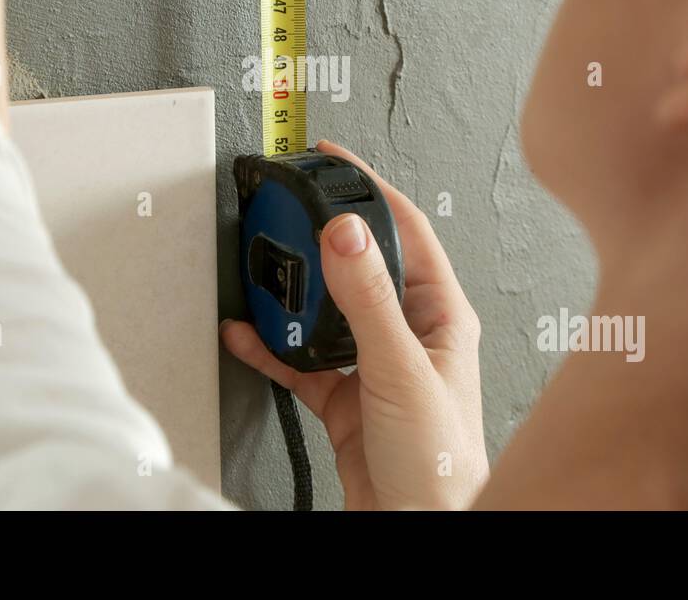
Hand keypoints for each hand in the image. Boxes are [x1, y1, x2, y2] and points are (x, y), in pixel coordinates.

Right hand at [221, 140, 487, 509]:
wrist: (418, 528)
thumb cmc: (441, 465)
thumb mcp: (401, 370)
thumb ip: (369, 301)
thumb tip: (346, 233)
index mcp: (440, 314)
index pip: (405, 229)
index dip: (370, 186)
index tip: (334, 158)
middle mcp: (408, 332)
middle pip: (360, 263)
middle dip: (322, 231)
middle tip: (289, 200)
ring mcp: (373, 363)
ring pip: (325, 308)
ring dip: (292, 290)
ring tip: (261, 262)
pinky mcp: (343, 396)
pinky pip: (299, 357)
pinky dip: (269, 345)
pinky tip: (245, 331)